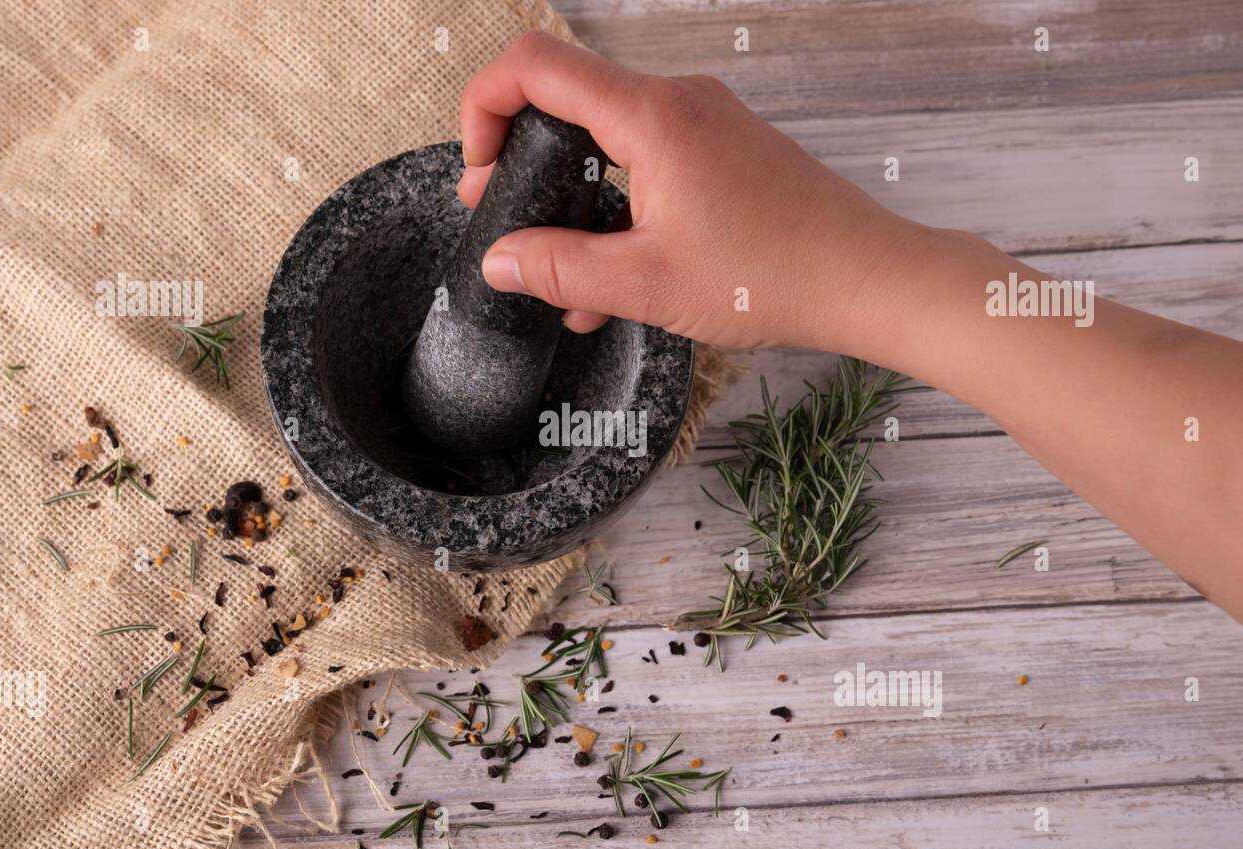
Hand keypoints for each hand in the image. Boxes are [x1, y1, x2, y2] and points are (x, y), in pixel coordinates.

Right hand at [458, 31, 930, 353]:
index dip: (484, 106)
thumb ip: (560, 269)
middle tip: (504, 216)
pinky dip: (617, 201)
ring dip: (571, 190)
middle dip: (521, 154)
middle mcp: (678, 101)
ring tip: (556, 264)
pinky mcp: (725, 148)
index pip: (535, 65)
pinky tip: (612, 274)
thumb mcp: (645, 284)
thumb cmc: (771, 276)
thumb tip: (499, 261)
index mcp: (650, 116)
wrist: (866, 278)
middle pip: (567, 96)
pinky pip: (649, 158)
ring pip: (609, 135)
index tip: (480, 168)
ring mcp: (706, 121)